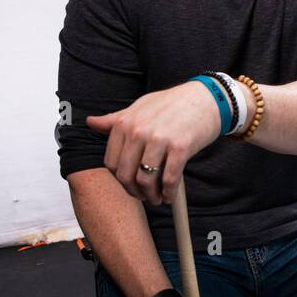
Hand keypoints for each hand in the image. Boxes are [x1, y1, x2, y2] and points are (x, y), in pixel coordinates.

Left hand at [86, 82, 220, 203]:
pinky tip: (169, 196)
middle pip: (125, 175)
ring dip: (151, 196)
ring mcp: (159, 139)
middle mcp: (138, 131)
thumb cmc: (173, 103)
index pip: (111, 162)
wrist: (206, 98)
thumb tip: (90, 123)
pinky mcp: (180, 148)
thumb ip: (115, 119)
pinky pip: (169, 179)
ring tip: (156, 198)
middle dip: (134, 191)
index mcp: (125, 123)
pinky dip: (168, 193)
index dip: (119, 180)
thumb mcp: (140, 107)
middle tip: (143, 196)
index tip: (129, 184)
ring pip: (145, 180)